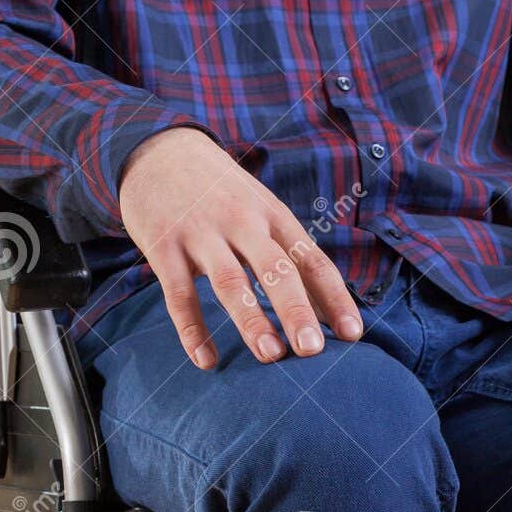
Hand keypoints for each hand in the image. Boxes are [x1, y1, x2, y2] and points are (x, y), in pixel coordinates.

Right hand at [118, 128, 363, 368]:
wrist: (159, 150)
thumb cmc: (222, 191)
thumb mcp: (261, 209)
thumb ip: (288, 254)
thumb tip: (326, 311)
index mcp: (274, 216)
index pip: (312, 260)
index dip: (335, 298)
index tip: (353, 335)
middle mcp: (242, 222)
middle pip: (277, 270)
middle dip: (297, 311)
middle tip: (312, 351)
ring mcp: (201, 233)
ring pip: (232, 282)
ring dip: (252, 320)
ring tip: (271, 356)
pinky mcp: (163, 245)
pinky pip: (179, 294)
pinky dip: (192, 330)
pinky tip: (206, 361)